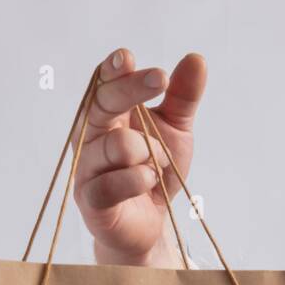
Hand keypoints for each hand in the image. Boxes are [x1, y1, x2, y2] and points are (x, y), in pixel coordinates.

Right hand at [71, 47, 206, 265]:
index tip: (129, 57)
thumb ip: (182, 99)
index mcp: (106, 116)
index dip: (113, 69)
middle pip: (102, 103)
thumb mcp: (176, 133)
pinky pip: (112, 183)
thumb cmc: (155, 174)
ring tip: (158, 167)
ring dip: (149, 153)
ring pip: (116, 145)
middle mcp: (90, 137)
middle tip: (161, 81)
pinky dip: (138, 180)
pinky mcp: (91, 200)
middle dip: (132, 90)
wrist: (150, 227)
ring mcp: (87, 168)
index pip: (103, 84)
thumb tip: (197, 59)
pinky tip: (150, 182)